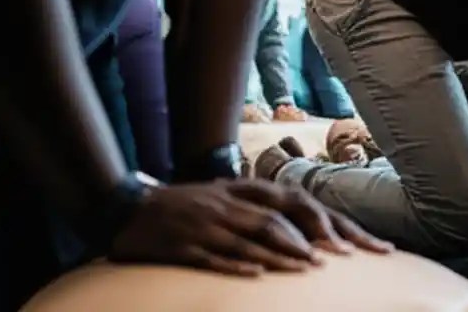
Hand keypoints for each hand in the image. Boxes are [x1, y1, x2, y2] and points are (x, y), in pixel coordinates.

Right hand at [109, 179, 391, 275]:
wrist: (126, 208)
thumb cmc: (180, 204)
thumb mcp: (218, 195)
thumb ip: (251, 205)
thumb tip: (291, 216)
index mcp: (237, 193)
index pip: (286, 206)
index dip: (315, 222)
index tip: (341, 240)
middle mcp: (225, 207)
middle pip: (273, 223)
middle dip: (306, 241)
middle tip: (334, 259)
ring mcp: (204, 226)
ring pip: (248, 240)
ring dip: (279, 255)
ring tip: (307, 268)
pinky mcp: (182, 246)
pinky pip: (212, 257)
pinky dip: (235, 264)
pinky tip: (255, 274)